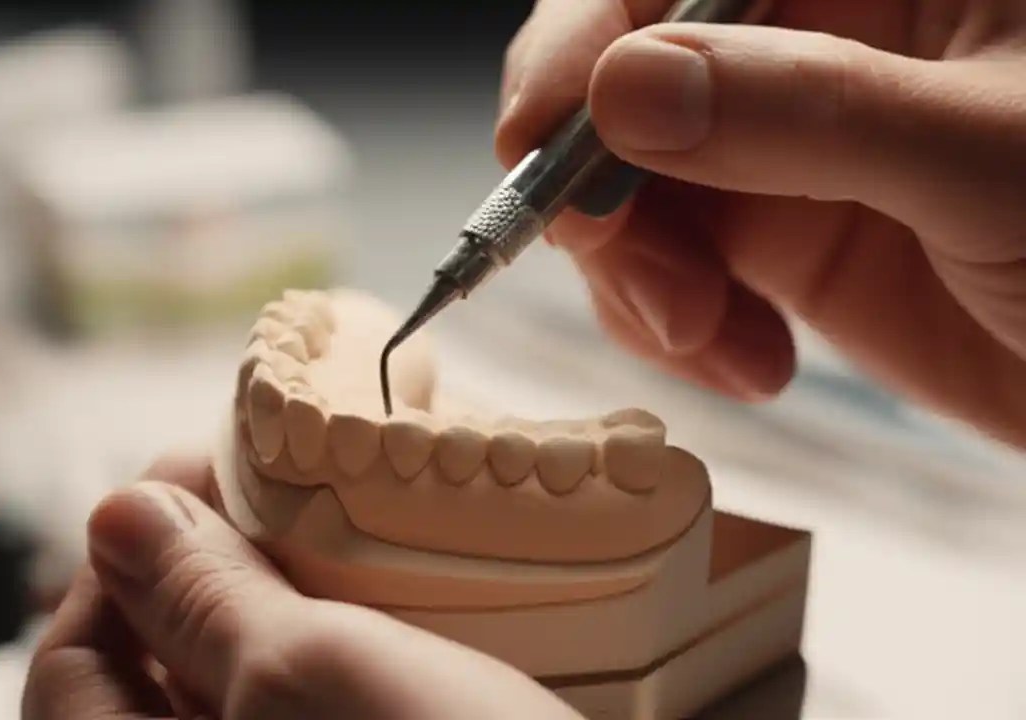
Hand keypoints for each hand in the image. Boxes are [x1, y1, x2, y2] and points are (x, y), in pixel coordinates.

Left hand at [23, 458, 580, 719]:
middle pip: (157, 674)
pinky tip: (382, 604)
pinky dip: (330, 651)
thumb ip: (199, 600)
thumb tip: (114, 515)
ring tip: (332, 531)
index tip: (196, 472)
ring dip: (277, 605)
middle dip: (206, 570)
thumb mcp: (312, 677)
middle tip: (273, 488)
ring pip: (239, 691)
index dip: (125, 558)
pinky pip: (305, 713)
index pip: (72, 667)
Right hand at [498, 1, 1025, 446]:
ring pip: (628, 183)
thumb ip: (810, 113)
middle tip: (627, 264)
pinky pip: (671, 265)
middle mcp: (818, 43)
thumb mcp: (995, 159)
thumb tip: (627, 89)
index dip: (582, 40)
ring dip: (631, 271)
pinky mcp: (786, 236)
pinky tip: (740, 359)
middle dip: (600, 180)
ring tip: (705, 338)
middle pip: (622, 77)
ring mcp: (791, 144)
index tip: (540, 141)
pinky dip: (671, 322)